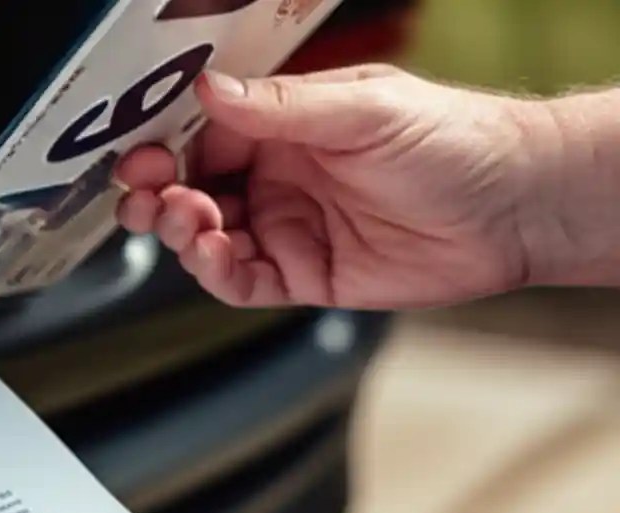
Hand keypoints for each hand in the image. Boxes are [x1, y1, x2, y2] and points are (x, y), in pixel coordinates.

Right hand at [115, 64, 557, 309]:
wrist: (515, 208)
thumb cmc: (455, 142)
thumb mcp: (361, 110)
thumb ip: (279, 108)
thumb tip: (209, 91)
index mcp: (285, 129)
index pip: (202, 137)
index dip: (163, 148)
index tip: (139, 154)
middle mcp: (279, 178)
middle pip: (191, 190)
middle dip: (157, 194)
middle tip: (142, 193)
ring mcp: (288, 228)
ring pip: (205, 238)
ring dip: (180, 231)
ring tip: (185, 219)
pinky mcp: (303, 276)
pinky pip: (241, 280)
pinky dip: (214, 271)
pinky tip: (210, 252)